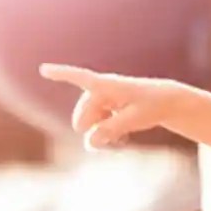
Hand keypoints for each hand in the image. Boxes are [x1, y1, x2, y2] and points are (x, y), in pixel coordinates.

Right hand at [40, 63, 182, 147]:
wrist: (167, 102)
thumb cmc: (152, 105)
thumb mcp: (135, 119)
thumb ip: (111, 130)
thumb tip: (89, 141)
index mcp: (107, 85)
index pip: (81, 78)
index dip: (61, 74)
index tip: (43, 68)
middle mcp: (101, 91)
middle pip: (83, 117)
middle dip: (93, 131)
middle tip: (112, 142)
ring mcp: (103, 101)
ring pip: (89, 126)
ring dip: (101, 136)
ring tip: (121, 141)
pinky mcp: (107, 110)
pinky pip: (97, 128)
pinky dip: (106, 137)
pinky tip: (122, 141)